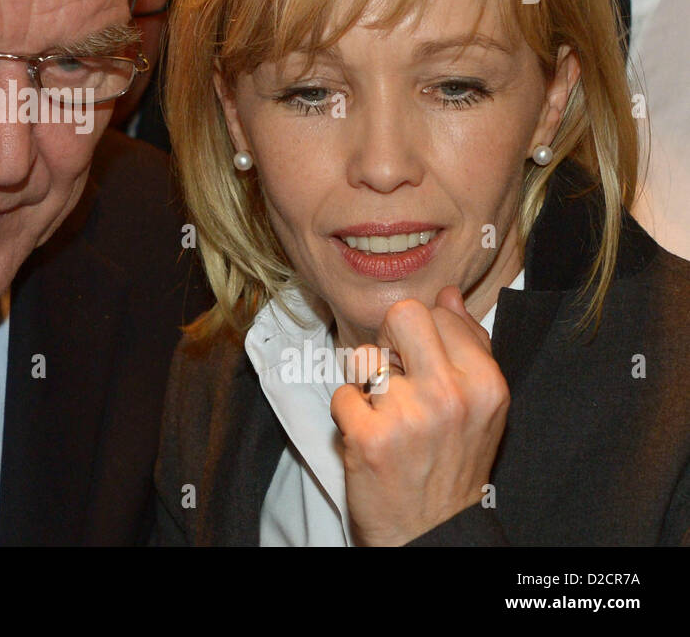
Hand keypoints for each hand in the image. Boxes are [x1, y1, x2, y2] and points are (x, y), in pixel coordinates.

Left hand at [330, 286, 509, 545]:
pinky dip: (348, 413)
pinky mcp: (370, 437)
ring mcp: (409, 415)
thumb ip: (468, 345)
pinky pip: (342, 393)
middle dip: (390, 340)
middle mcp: (451, 394)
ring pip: (365, 357)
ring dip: (368, 383)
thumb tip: (449, 295)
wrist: (433, 532)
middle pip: (401, 315)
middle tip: (395, 375)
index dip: (419, 336)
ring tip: (386, 413)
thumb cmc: (454, 463)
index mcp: (486, 382)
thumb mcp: (481, 406)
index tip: (421, 365)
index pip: (437, 313)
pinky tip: (369, 434)